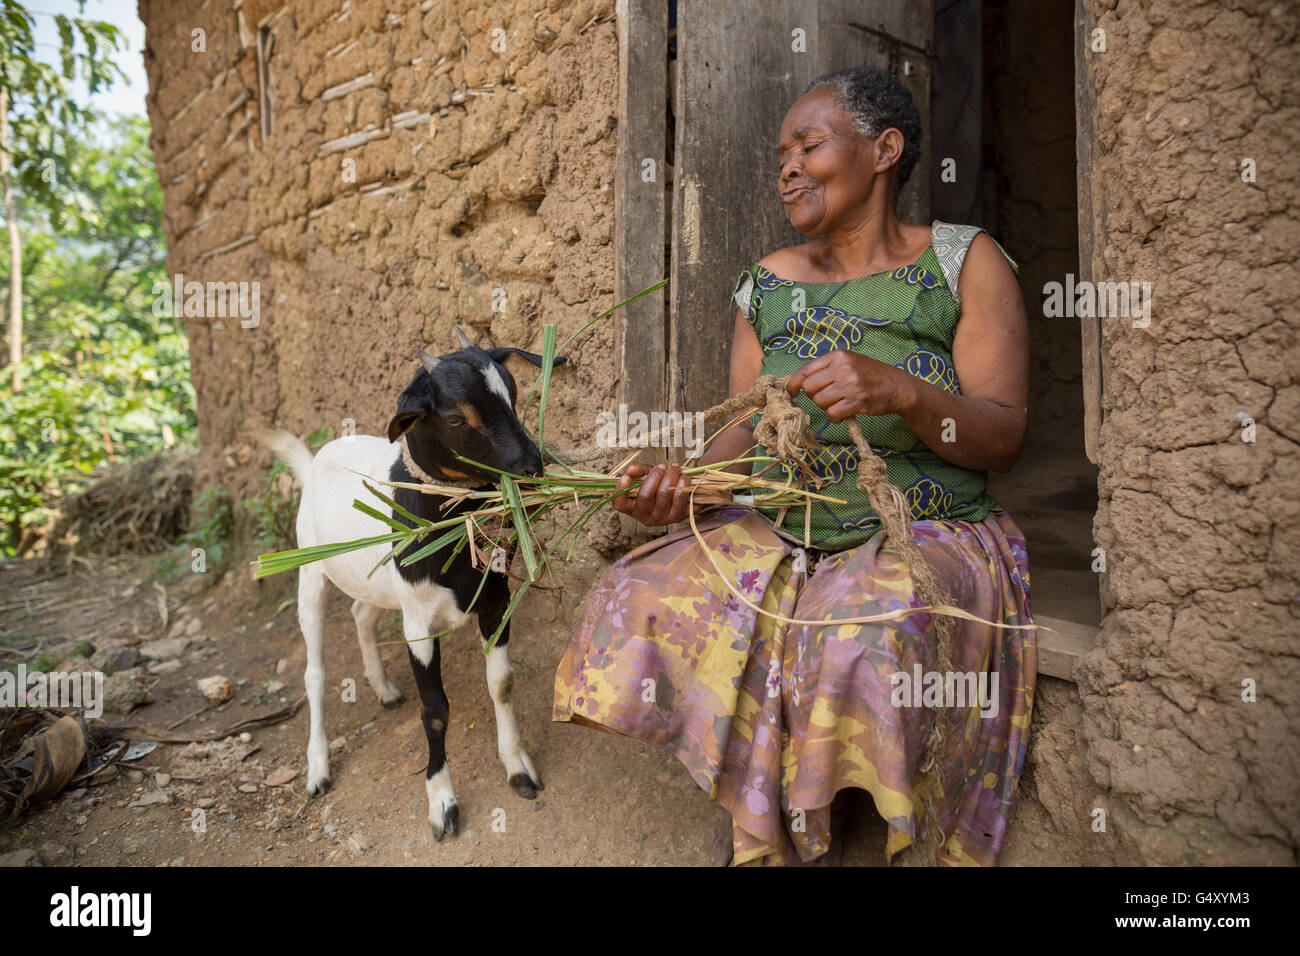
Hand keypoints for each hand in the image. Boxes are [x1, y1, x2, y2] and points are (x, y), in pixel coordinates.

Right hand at [611, 463, 693, 526]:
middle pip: (645, 495)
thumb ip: (639, 471)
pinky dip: (684, 484)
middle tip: (661, 466)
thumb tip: (631, 469)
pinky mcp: (680, 517)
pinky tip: (684, 478)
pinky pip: (682, 498)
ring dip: (671, 477)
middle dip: (654, 476)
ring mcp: (663, 519)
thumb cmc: (660, 485)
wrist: (682, 495)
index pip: (620, 504)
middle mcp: (646, 517)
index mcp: (633, 508)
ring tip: (675, 469)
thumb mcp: (648, 477)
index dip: (621, 491)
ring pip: (664, 494)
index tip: (626, 477)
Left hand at [786, 349, 912, 421]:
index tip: (790, 392)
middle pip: (810, 388)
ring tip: (840, 404)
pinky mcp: (857, 402)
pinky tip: (843, 414)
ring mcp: (850, 385)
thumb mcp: (850, 362)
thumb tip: (801, 382)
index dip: (793, 383)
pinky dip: (835, 417)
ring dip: (826, 407)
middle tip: (827, 398)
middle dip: (814, 396)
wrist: (898, 386)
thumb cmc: (871, 375)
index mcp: (838, 356)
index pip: (806, 370)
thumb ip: (828, 368)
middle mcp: (843, 368)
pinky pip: (832, 414)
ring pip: (820, 402)